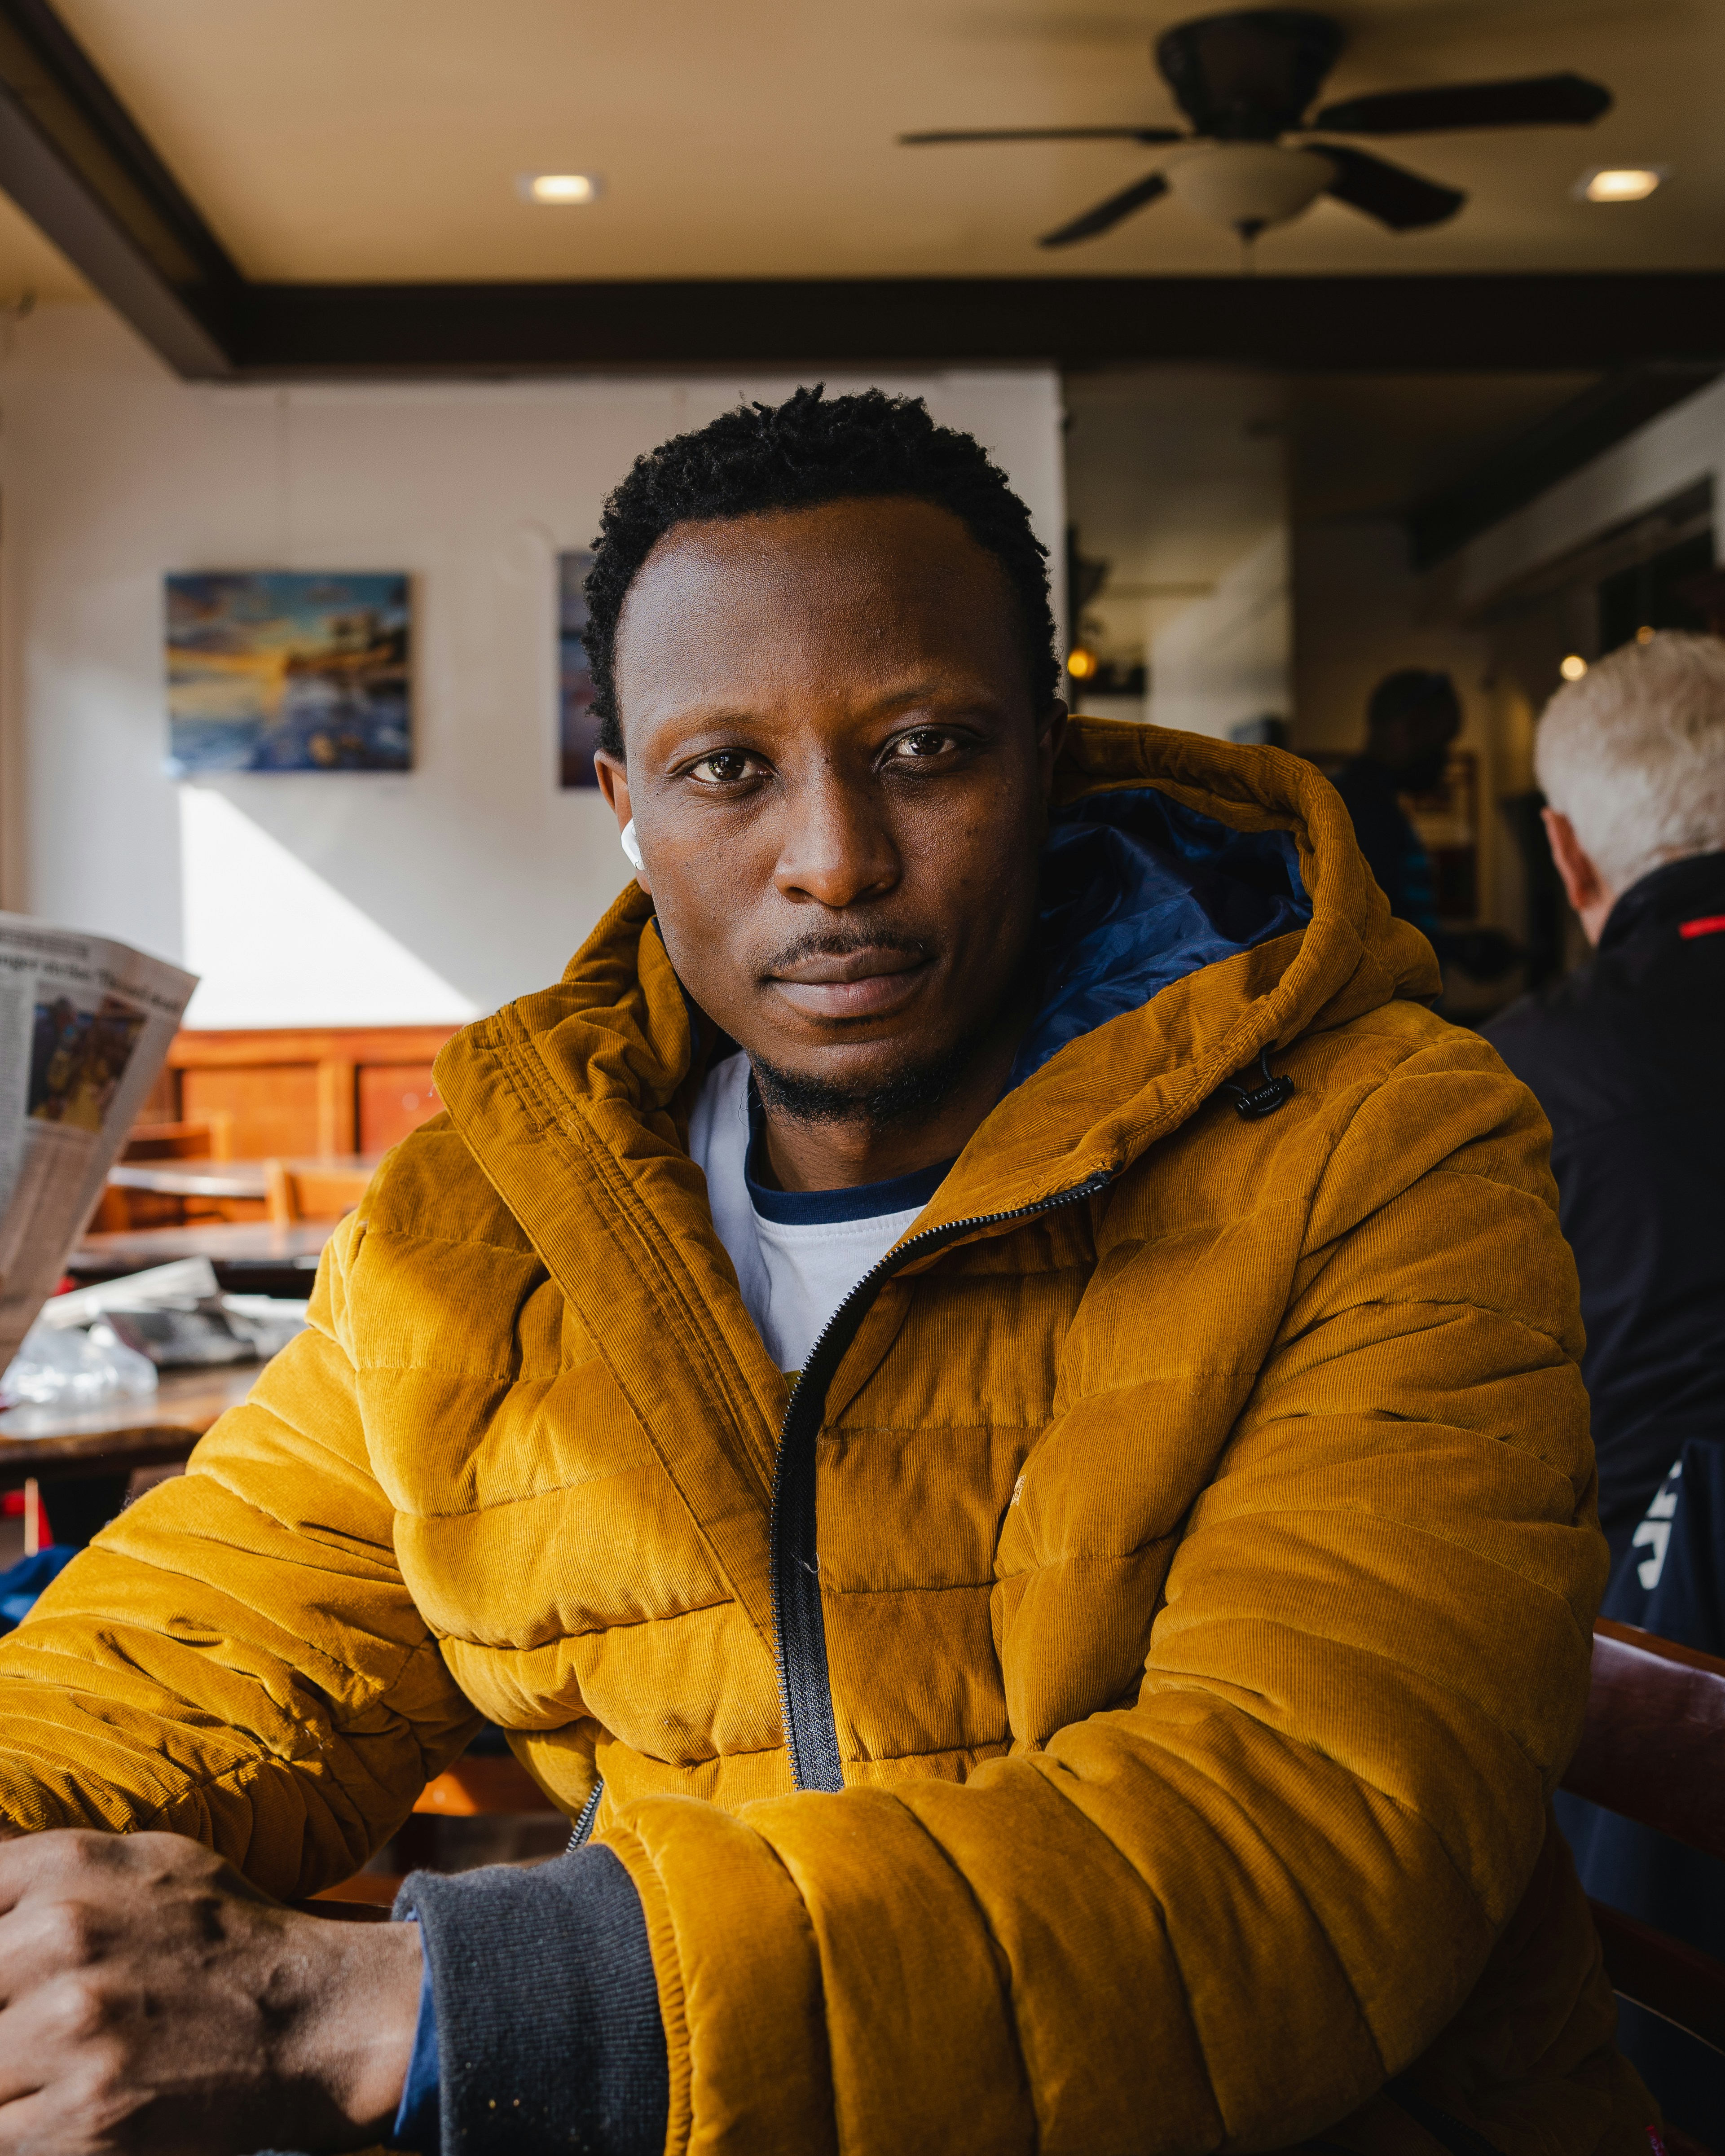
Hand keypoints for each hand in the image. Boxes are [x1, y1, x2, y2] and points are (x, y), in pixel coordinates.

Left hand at [0, 1829, 421, 2153]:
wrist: (315, 2018)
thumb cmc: (225, 1938)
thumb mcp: (146, 1862)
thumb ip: (45, 1868)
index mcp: (69, 1867)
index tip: (13, 1982)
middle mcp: (63, 1937)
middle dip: (5, 2018)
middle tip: (44, 2030)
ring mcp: (71, 2031)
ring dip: (12, 2082)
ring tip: (66, 2068)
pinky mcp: (85, 2117)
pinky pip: (7, 2136)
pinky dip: (32, 2129)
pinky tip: (76, 2104)